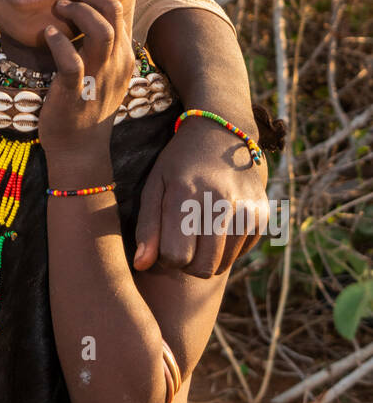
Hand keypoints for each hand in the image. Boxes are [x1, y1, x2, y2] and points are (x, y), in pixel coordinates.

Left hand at [39, 0, 133, 176]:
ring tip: (58, 8)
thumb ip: (98, 46)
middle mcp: (115, 63)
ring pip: (101, 32)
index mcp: (122, 55)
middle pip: (113, 12)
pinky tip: (47, 35)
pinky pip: (72, 62)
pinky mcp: (76, 93)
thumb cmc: (85, 106)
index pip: (117, 9)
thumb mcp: (101, 72)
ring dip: (78, 12)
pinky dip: (59, 43)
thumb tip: (81, 14)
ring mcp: (98, 78)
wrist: (80, 150)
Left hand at [133, 117, 270, 276]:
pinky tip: (218, 223)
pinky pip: (240, 254)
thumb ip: (146, 227)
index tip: (165, 240)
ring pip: (222, 265)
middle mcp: (220, 203)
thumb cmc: (179, 164)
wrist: (222, 134)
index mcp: (186, 195)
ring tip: (198, 230)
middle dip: (187, 263)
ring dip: (206, 257)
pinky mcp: (262, 216)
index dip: (165, 256)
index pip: (176, 257)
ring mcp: (246, 210)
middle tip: (181, 241)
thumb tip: (141, 265)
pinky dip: (226, 248)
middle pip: (202, 268)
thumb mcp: (154, 187)